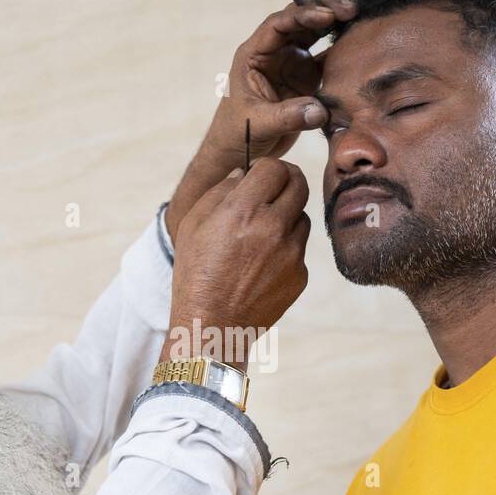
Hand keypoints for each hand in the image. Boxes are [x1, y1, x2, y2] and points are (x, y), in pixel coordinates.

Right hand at [161, 158, 311, 370]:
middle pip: (299, 185)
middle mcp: (272, 227)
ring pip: (302, 218)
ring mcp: (291, 253)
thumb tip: (244, 173)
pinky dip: (286, 250)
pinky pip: (299, 250)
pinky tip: (262, 265)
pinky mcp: (300, 275)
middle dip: (287, 182)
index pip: (275, 168)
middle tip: (274, 191)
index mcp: (243, 210)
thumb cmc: (195, 274)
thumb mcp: (193, 225)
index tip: (262, 175)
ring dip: (287, 218)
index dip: (268, 169)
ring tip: (261, 236)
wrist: (212, 326)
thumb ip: (220, 191)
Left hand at [165, 0, 355, 242]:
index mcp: (254, 54)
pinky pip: (325, 58)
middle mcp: (273, 53)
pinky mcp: (304, 78)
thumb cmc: (239, 135)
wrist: (242, 153)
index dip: (303, 15)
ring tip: (360, 19)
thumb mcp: (259, 124)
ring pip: (314, 34)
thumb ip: (287, 117)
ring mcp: (290, 64)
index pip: (278, 24)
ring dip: (335, 25)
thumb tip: (319, 111)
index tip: (327, 16)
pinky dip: (341, 52)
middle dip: (324, 10)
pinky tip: (359, 46)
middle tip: (351, 9)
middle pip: (299, 20)